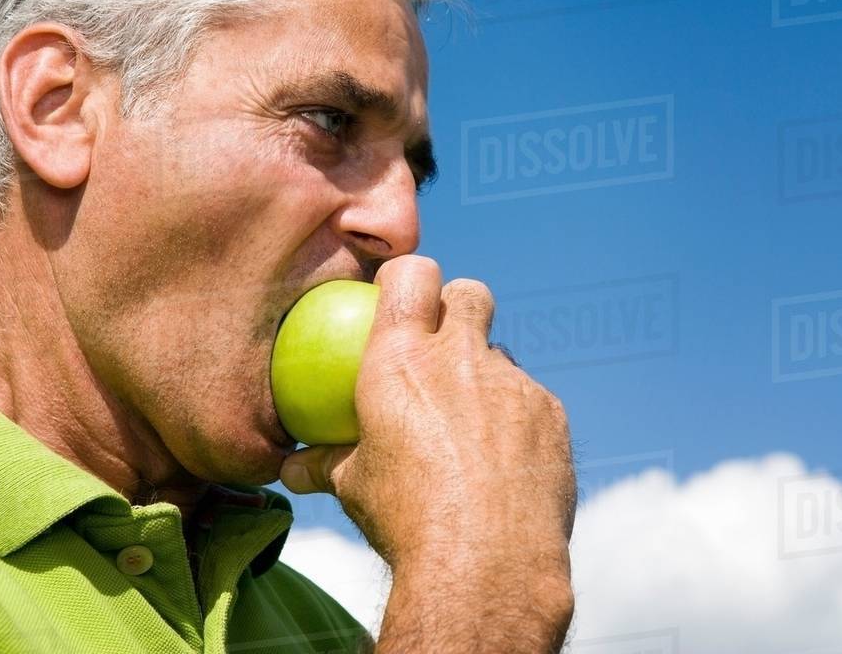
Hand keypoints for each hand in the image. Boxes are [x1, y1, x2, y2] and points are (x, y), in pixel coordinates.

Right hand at [279, 255, 575, 651]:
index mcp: (401, 361)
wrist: (485, 565)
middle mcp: (461, 358)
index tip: (405, 299)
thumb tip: (291, 468)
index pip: (412, 275)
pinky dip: (518, 422)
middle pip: (470, 294)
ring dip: (487, 378)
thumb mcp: (354, 489)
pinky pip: (531, 401)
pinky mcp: (551, 412)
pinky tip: (506, 467)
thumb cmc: (407, 522)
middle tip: (448, 345)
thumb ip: (326, 463)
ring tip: (474, 432)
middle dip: (460, 307)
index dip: (410, 279)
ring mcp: (513, 382)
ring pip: (502, 357)